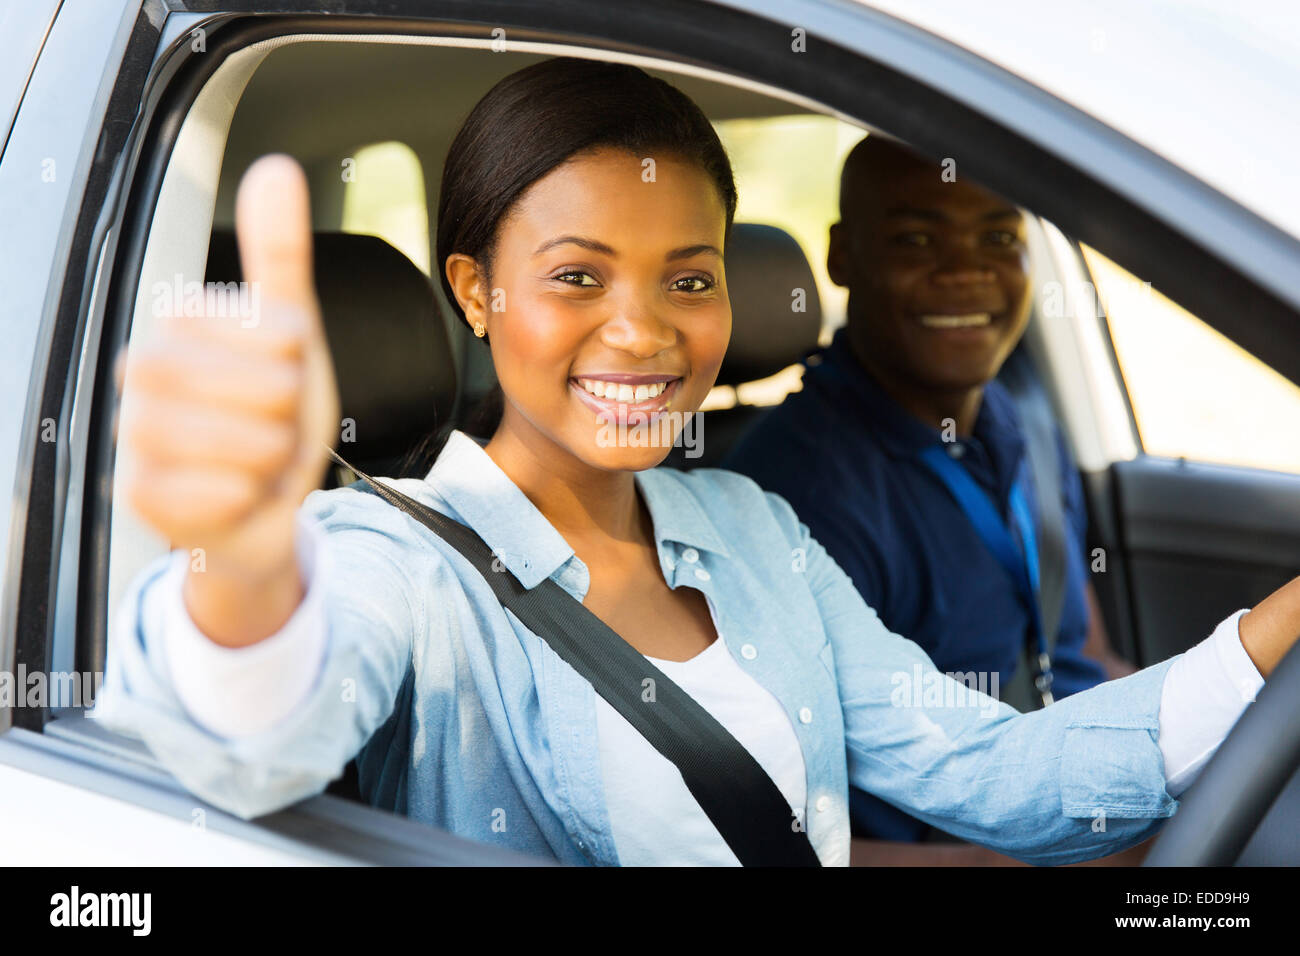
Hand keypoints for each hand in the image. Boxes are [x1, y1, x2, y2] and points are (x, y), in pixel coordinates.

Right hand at [115, 154, 339, 601]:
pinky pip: (227, 492)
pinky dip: (249, 497)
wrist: (261, 503)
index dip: (300, 363)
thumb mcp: (289, 330)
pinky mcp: (140, 493)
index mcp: (180, 320)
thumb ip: (278, 253)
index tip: (279, 375)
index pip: (282, 336)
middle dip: (291, 414)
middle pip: (272, 389)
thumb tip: (275, 170)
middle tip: (268, 423)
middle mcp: (144, 370)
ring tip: (255, 457)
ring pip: (253, 441)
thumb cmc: (271, 414)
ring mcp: (136, 432)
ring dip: (274, 457)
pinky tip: (234, 492)